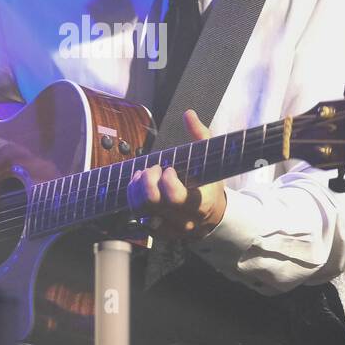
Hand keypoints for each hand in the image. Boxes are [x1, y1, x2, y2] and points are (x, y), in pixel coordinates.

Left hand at [127, 109, 226, 239]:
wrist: (211, 215)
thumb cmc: (209, 184)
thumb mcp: (210, 161)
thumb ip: (200, 137)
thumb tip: (189, 114)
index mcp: (200, 204)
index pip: (176, 197)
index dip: (167, 181)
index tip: (169, 168)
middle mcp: (184, 220)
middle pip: (153, 203)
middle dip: (147, 180)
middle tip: (153, 169)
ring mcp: (169, 228)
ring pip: (141, 210)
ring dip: (136, 189)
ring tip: (142, 175)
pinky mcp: (157, 231)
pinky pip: (137, 216)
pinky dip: (133, 199)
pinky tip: (139, 186)